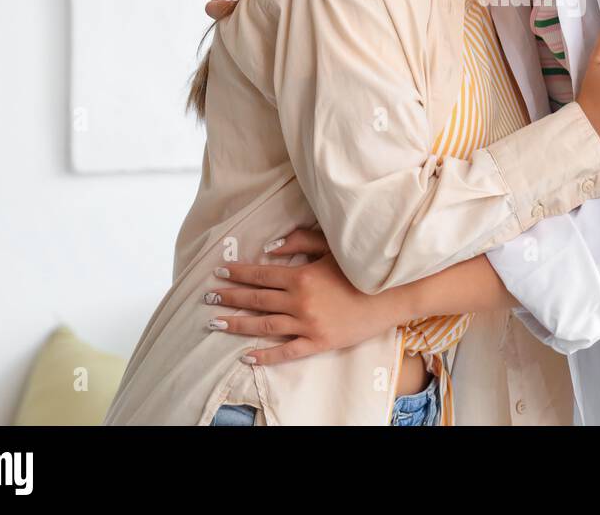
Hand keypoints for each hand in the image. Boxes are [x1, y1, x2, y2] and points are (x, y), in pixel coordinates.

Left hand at [202, 226, 405, 365]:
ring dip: (237, 324)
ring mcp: (308, 325)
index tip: (219, 272)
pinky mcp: (319, 343)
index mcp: (302, 276)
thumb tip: (270, 248)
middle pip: (256, 300)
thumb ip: (301, 241)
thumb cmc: (362, 268)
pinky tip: (247, 357)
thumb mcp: (333, 247)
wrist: (392, 295)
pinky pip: (287, 352)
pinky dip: (266, 356)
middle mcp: (300, 302)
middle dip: (229, 297)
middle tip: (207, 297)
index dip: (238, 273)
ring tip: (215, 323)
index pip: (260, 275)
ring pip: (264, 326)